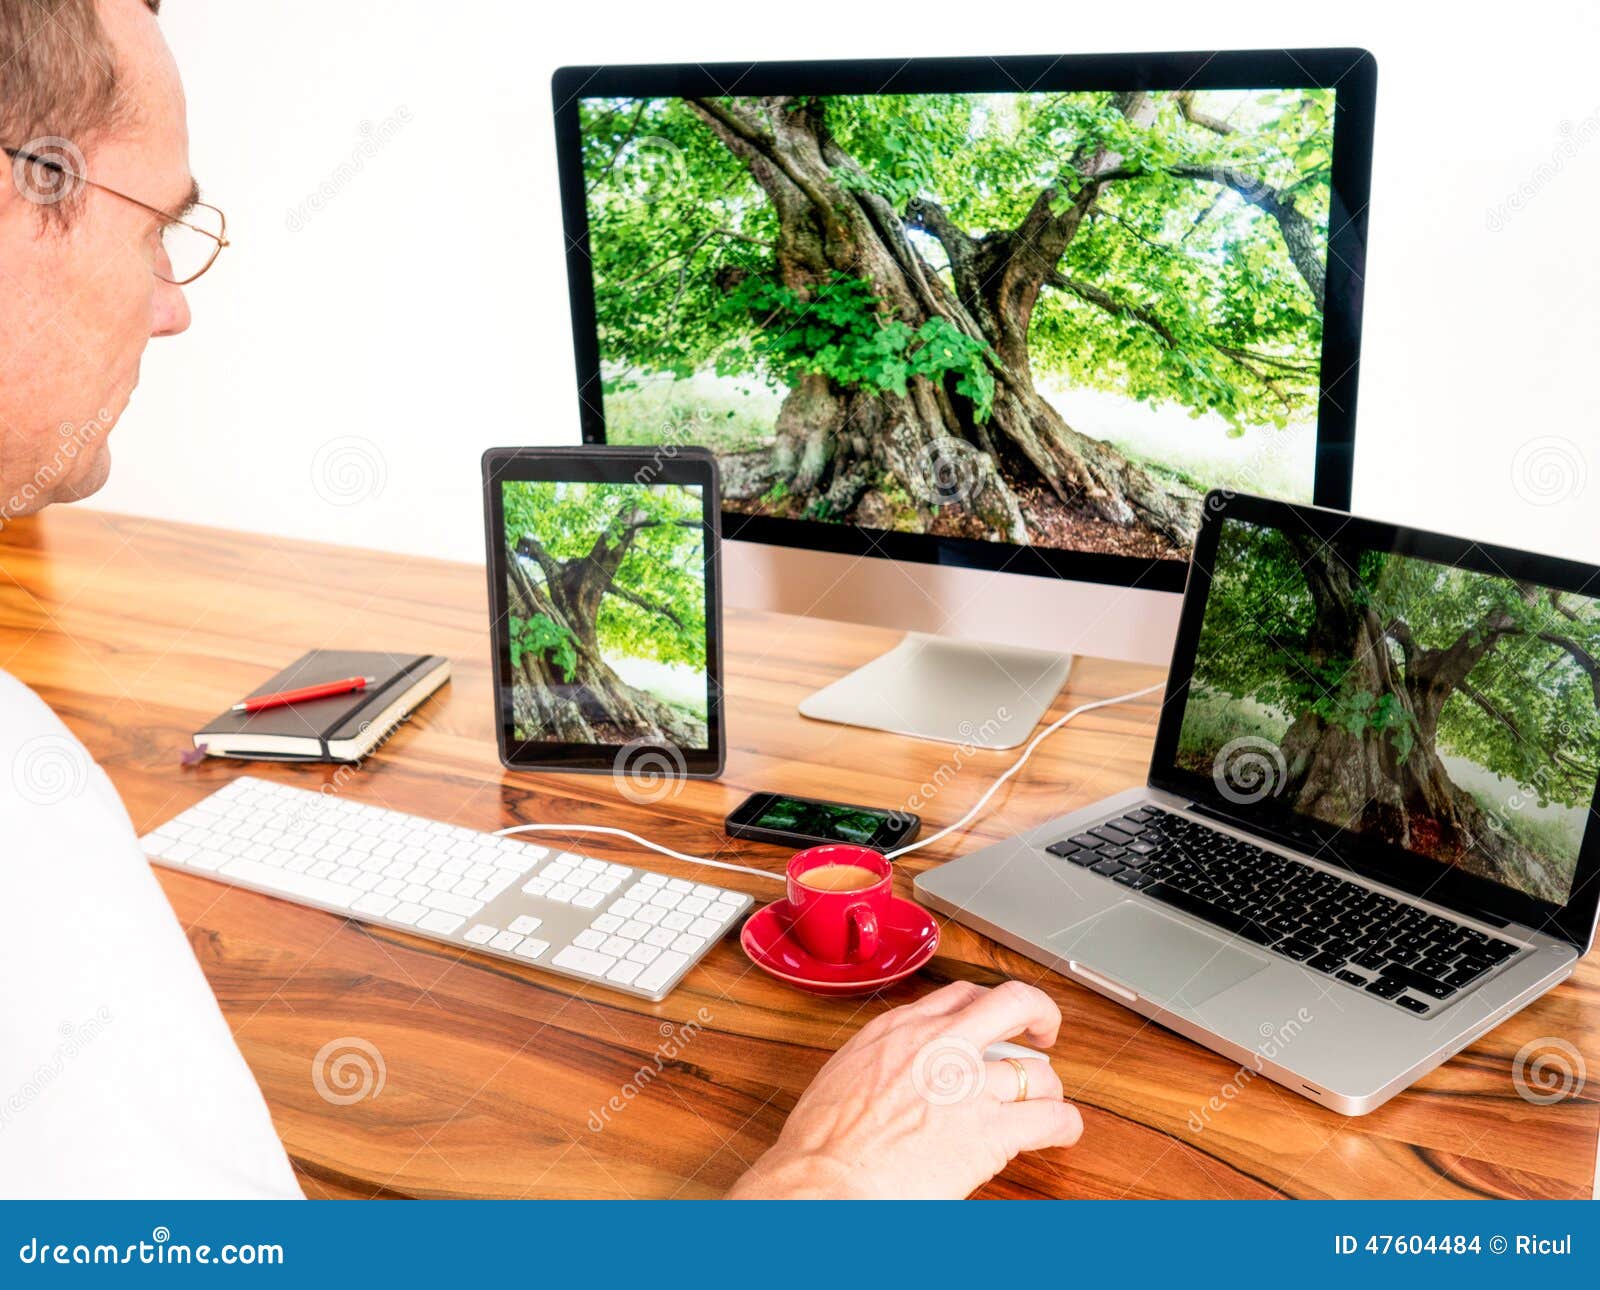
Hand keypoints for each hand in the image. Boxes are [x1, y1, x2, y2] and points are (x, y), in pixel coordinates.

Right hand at [727, 980, 1082, 1198]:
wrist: (827, 1181)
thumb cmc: (822, 1143)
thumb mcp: (845, 1073)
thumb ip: (883, 1059)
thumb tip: (898, 1071)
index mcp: (900, 1029)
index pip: (960, 995)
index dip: (985, 1008)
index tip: (991, 1025)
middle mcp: (941, 1046)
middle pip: (1012, 1002)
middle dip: (1038, 1013)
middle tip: (1042, 1032)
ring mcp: (970, 1086)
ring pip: (1038, 1071)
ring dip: (1047, 1087)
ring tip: (1045, 1102)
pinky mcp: (991, 1131)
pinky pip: (1051, 1118)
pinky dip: (1064, 1123)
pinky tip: (1060, 1131)